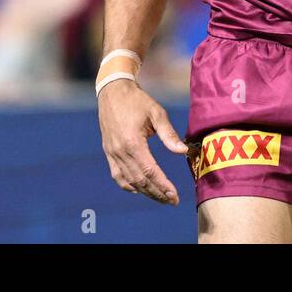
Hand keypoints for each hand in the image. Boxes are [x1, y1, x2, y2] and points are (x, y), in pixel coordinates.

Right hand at [98, 78, 188, 204]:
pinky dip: (128, 185)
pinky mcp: (108, 152)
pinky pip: (117, 175)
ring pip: (129, 180)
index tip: (174, 196)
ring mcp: (112, 153)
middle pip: (140, 180)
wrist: (113, 91)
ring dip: (145, 192)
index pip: (150, 171)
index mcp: (132, 142)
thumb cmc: (137, 101)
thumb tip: (183, 151)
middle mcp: (120, 151)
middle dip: (157, 193)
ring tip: (160, 198)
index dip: (163, 185)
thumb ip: (169, 133)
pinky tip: (139, 189)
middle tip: (172, 201)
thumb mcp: (156, 113)